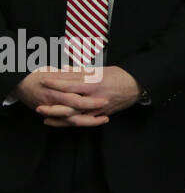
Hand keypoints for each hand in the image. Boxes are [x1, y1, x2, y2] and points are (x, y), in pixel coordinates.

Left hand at [24, 66, 140, 126]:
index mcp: (95, 82)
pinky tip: (60, 122)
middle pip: (70, 104)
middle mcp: (95, 96)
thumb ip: (82, 71)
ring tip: (44, 116)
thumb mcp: (102, 70)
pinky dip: (70, 122)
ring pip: (75, 115)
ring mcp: (98, 107)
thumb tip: (65, 69)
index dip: (56, 82)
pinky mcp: (101, 114)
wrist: (138, 86)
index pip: (71, 83)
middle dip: (53, 105)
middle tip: (38, 105)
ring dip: (58, 117)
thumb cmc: (120, 76)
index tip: (44, 80)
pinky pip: (84, 121)